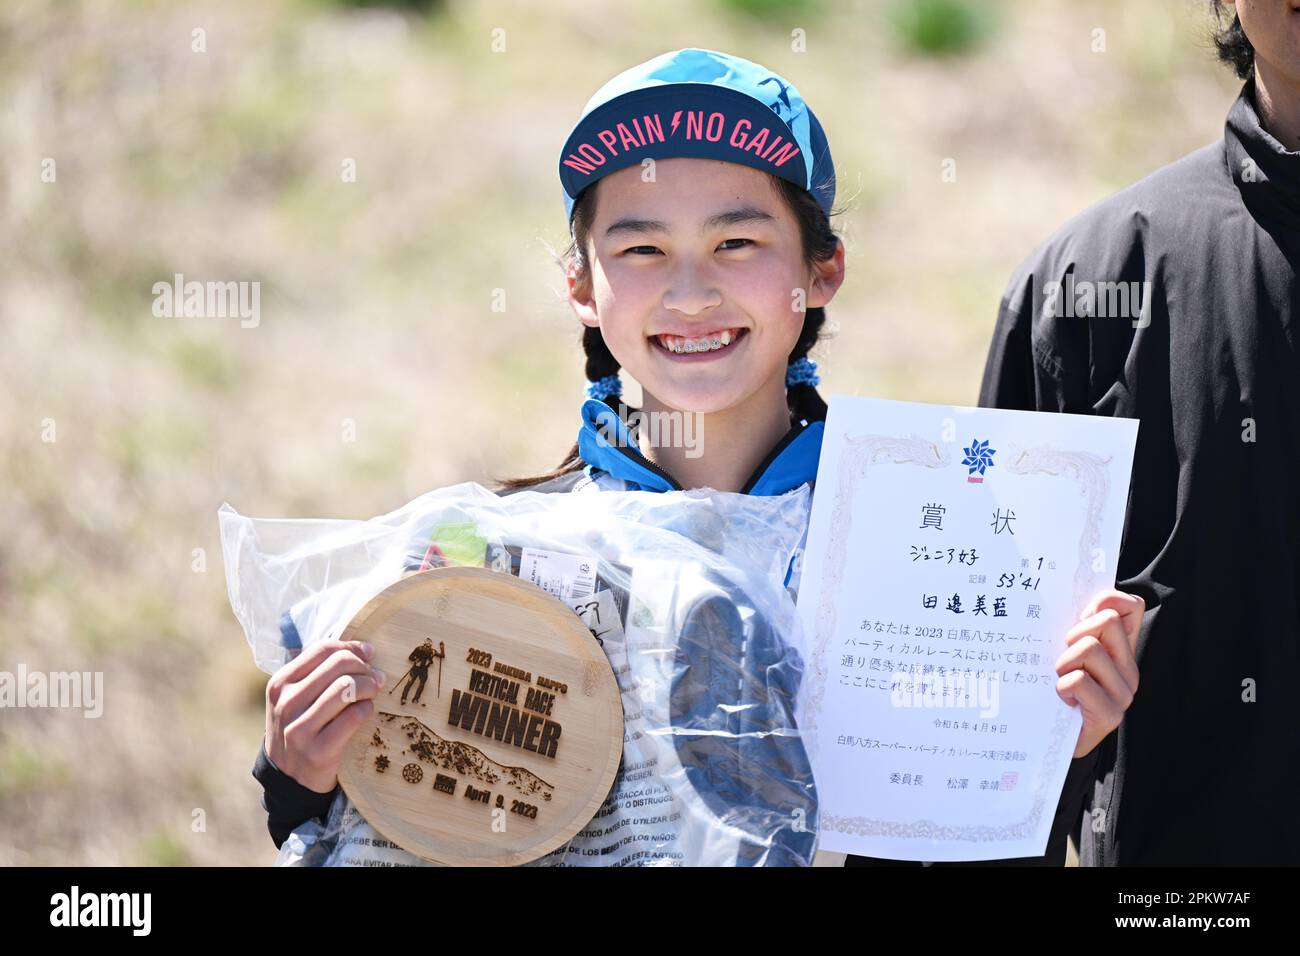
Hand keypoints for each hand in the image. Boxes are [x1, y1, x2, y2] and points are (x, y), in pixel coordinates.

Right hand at [264, 638, 386, 792]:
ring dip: (369, 686)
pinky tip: (366, 711)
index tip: (368, 654)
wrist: (288, 778)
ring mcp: (300, 729)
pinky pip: (355, 716)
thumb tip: (363, 649)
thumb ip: (319, 672)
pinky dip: (367, 709)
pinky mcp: (319, 751)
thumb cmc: (300, 726)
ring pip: (347, 688)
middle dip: (364, 667)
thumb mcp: (296, 697)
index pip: (322, 649)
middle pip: (339, 664)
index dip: (352, 647)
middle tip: (375, 677)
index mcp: (280, 684)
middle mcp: (286, 703)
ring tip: (373, 692)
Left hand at [1056, 588, 1143, 758]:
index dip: (1106, 601)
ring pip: (1088, 648)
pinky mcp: (1110, 715)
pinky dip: (1062, 686)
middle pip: (1106, 620)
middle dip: (1074, 633)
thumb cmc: (1056, 690)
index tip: (1081, 617)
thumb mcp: (1065, 651)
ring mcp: (1123, 693)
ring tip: (1061, 681)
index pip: (1132, 606)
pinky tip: (1064, 700)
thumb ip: (1078, 626)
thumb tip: (1089, 599)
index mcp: (1122, 650)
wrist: (1053, 742)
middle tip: (1064, 660)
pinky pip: (1078, 680)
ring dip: (1063, 663)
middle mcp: (1129, 669)